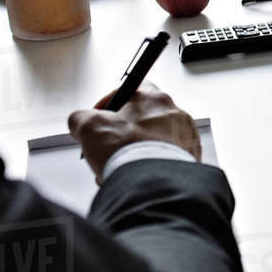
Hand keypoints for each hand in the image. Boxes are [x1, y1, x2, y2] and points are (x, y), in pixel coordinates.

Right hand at [67, 83, 200, 183]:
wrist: (155, 183)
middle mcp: (175, 113)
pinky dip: (152, 164)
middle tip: (107, 147)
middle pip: (142, 118)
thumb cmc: (128, 152)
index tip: (100, 116)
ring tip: (119, 167)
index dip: (111, 101)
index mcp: (154, 98)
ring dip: (135, 150)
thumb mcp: (89, 127)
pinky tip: (136, 176)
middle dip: (122, 133)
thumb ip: (81, 117)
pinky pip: (167, 157)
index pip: (132, 88)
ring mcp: (186, 135)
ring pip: (154, 139)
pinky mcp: (191, 157)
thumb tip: (80, 121)